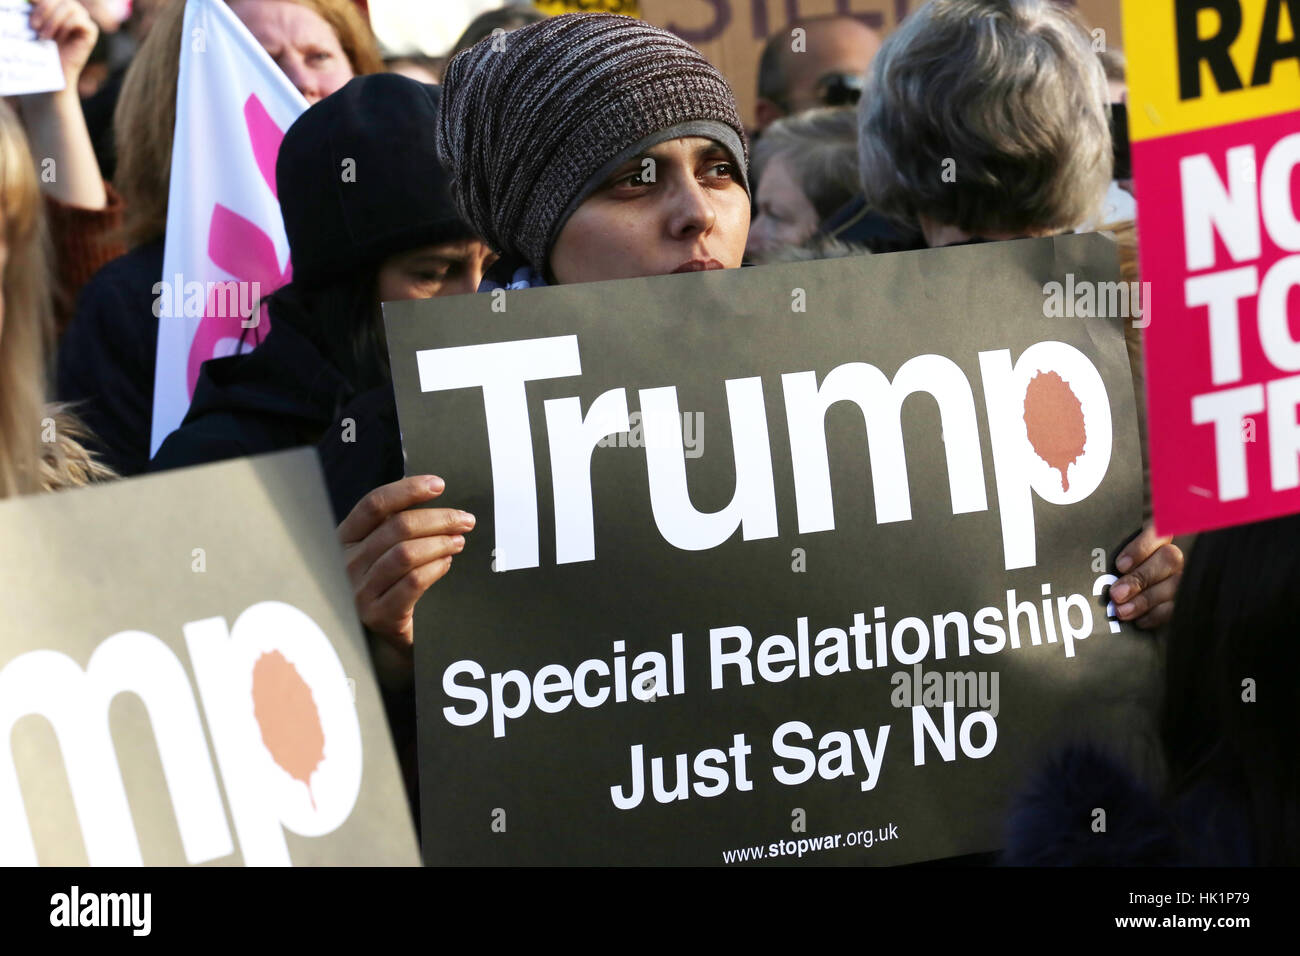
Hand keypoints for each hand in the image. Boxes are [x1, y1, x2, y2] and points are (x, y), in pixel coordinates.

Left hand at [29, 0, 98, 89]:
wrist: (56, 71)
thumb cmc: (44, 48)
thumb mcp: (38, 24)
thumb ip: (39, 10)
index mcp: (58, 5)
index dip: (39, 3)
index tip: (30, 20)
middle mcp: (72, 9)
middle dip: (44, 11)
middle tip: (34, 28)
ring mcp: (83, 18)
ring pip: (69, 6)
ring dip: (54, 21)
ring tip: (46, 37)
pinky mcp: (91, 30)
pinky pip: (78, 19)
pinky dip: (66, 27)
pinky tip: (59, 39)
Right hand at [337, 475, 474, 651]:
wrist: (385, 639)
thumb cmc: (388, 586)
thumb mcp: (383, 552)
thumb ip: (396, 527)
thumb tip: (435, 496)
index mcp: (345, 539)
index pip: (373, 505)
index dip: (407, 490)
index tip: (438, 485)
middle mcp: (346, 563)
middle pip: (397, 527)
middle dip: (439, 519)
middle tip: (465, 519)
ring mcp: (359, 591)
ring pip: (406, 553)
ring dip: (440, 543)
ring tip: (458, 541)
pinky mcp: (378, 615)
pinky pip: (413, 582)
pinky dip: (436, 568)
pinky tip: (447, 564)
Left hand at [1110, 521, 1183, 629]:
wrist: (1120, 589)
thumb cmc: (1109, 561)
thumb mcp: (1109, 548)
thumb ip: (1109, 547)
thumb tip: (1094, 551)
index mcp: (1156, 530)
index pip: (1157, 530)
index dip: (1141, 548)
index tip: (1120, 566)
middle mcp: (1174, 548)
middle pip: (1169, 559)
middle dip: (1141, 579)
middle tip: (1117, 594)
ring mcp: (1184, 573)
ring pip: (1176, 584)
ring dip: (1146, 600)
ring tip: (1122, 612)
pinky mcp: (1184, 598)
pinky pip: (1178, 606)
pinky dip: (1157, 615)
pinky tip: (1139, 621)